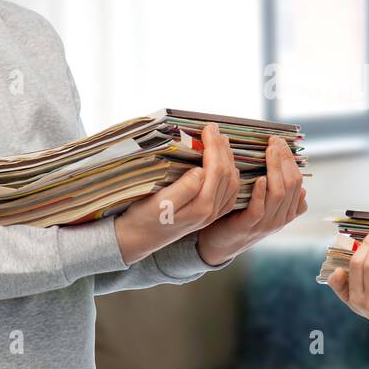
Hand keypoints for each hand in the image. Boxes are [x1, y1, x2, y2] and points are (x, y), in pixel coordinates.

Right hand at [113, 122, 239, 264]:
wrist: (137, 240)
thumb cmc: (143, 219)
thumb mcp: (159, 203)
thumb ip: (184, 188)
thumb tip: (202, 170)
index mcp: (202, 208)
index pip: (216, 170)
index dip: (214, 146)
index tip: (207, 128)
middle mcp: (211, 213)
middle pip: (226, 174)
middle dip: (222, 148)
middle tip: (213, 128)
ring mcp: (212, 215)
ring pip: (231, 183)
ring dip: (229, 159)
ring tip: (221, 141)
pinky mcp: (208, 215)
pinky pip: (228, 194)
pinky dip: (231, 175)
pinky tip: (226, 165)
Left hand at [194, 134, 307, 265]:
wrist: (220, 244)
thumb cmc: (240, 217)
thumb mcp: (264, 205)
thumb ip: (277, 192)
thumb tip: (296, 178)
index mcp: (288, 211)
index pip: (297, 182)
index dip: (290, 160)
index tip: (280, 141)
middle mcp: (281, 218)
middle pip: (291, 185)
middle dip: (284, 159)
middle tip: (275, 141)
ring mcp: (266, 224)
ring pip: (279, 194)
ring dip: (275, 169)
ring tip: (269, 151)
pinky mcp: (248, 227)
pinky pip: (259, 209)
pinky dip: (261, 193)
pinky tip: (259, 179)